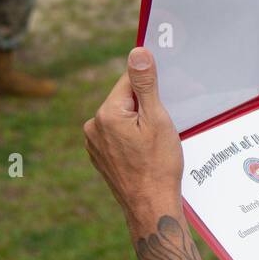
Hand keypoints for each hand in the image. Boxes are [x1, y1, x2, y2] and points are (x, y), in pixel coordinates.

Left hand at [83, 47, 183, 231]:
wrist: (150, 207)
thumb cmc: (158, 165)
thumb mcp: (157, 120)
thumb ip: (145, 84)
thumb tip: (138, 53)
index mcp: (106, 114)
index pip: (130, 81)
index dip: (151, 89)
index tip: (165, 102)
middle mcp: (93, 126)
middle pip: (125, 100)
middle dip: (146, 107)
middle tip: (163, 128)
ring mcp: (94, 144)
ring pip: (122, 118)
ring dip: (139, 123)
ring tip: (154, 145)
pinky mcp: (99, 156)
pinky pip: (117, 136)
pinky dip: (132, 139)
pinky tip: (145, 154)